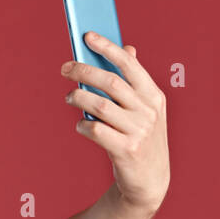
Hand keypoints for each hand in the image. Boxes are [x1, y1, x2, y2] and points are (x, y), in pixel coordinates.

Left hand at [61, 32, 169, 214]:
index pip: (129, 64)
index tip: (87, 36)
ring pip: (100, 106)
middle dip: (84, 71)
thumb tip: (128, 49)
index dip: (107, 48)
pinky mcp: (126, 150)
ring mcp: (139, 131)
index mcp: (154, 96)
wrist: (149, 182)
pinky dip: (83, 126)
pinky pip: (96, 131)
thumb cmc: (141, 139)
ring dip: (78, 98)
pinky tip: (80, 126)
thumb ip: (135, 83)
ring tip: (69, 97)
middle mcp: (148, 111)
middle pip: (110, 82)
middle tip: (65, 68)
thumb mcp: (146, 110)